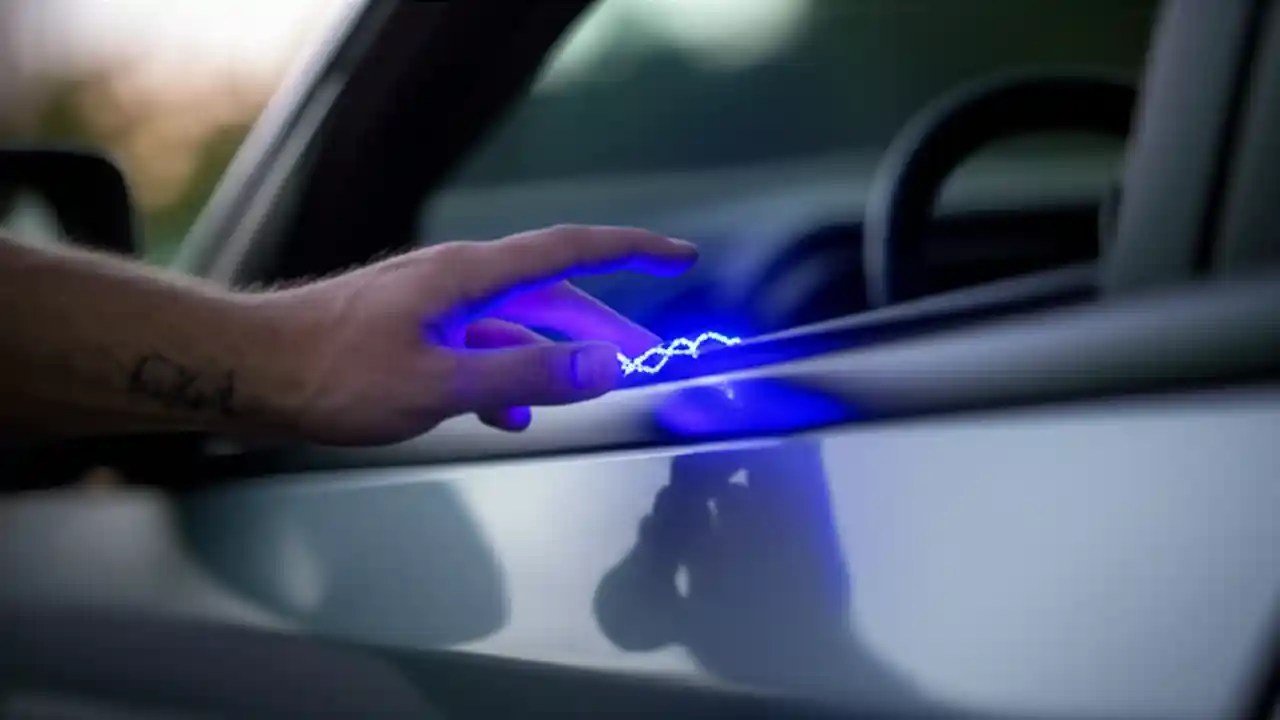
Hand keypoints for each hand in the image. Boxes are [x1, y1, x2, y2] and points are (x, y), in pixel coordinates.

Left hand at [268, 225, 696, 444]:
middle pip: (550, 294)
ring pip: (515, 326)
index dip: (633, 251)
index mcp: (470, 276)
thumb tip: (606, 367)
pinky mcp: (411, 333)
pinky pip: (477, 348)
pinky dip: (505, 378)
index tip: (680, 256)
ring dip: (555, 357)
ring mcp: (432, 305)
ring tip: (589, 390)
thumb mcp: (442, 384)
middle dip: (604, 325)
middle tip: (648, 357)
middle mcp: (456, 280)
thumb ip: (528, 377)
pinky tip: (509, 416)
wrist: (248, 371)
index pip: (571, 250)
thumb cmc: (335, 374)